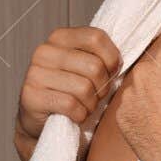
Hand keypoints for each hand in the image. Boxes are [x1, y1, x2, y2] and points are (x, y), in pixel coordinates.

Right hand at [14, 26, 120, 160]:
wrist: (43, 123)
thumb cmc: (71, 93)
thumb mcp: (86, 68)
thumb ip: (101, 56)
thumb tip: (130, 52)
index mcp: (59, 37)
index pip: (96, 37)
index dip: (111, 59)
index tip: (111, 73)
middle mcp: (44, 51)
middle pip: (94, 66)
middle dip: (102, 87)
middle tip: (96, 96)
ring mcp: (34, 73)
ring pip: (83, 88)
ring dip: (91, 104)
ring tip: (85, 106)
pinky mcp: (30, 96)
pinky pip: (70, 105)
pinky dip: (80, 115)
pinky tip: (75, 116)